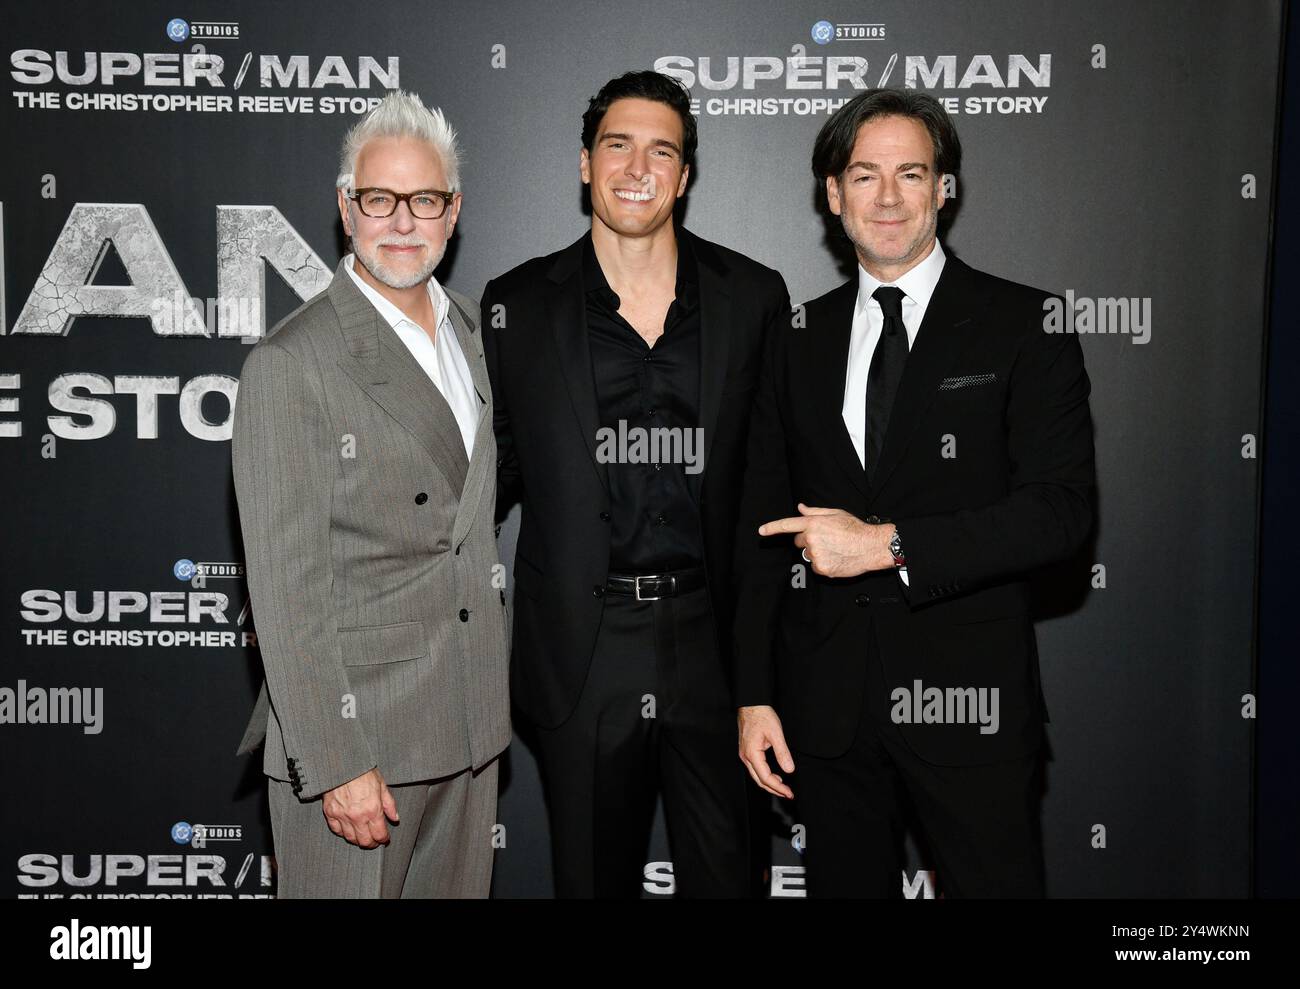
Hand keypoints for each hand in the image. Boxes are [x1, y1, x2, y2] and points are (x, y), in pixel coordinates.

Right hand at [322, 767, 399, 847]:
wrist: (342, 763)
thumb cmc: (363, 771)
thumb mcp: (382, 785)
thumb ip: (389, 804)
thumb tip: (395, 818)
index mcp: (372, 809)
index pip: (379, 834)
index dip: (384, 839)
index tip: (385, 838)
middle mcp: (357, 816)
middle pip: (365, 841)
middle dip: (372, 843)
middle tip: (374, 841)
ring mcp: (342, 816)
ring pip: (350, 838)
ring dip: (358, 840)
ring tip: (362, 836)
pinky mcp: (330, 813)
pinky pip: (336, 830)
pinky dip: (343, 832)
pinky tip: (348, 829)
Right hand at [738, 705, 794, 798]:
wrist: (751, 704)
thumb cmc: (761, 715)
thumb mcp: (776, 733)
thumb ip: (782, 753)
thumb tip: (789, 769)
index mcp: (752, 753)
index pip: (765, 777)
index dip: (778, 787)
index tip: (789, 792)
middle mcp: (746, 756)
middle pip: (759, 780)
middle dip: (774, 789)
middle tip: (788, 794)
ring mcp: (745, 754)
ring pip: (756, 776)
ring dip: (769, 783)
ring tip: (783, 788)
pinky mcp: (747, 751)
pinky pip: (755, 768)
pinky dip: (765, 775)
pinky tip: (774, 776)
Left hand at [759, 503, 893, 577]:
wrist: (871, 546)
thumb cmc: (855, 528)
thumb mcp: (835, 513)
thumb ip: (814, 512)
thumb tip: (800, 508)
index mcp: (814, 523)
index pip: (787, 525)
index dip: (772, 528)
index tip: (762, 531)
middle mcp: (812, 538)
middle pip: (799, 542)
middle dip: (808, 540)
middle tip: (826, 539)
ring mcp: (816, 554)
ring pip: (808, 555)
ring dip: (817, 552)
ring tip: (835, 548)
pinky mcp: (821, 568)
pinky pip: (816, 566)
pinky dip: (824, 564)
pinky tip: (836, 558)